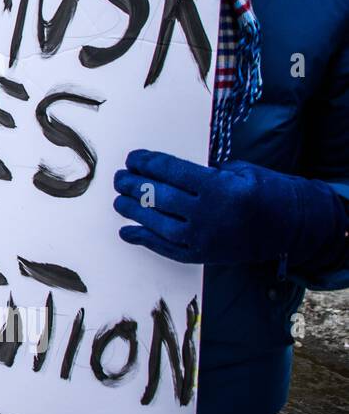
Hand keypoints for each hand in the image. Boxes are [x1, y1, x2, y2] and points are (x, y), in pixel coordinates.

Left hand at [113, 150, 346, 265]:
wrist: (293, 226)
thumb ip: (203, 173)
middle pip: (159, 197)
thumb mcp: (239, 171)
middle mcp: (208, 214)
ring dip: (133, 211)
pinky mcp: (202, 255)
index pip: (171, 172)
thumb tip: (164, 172)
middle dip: (134, 185)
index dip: (147, 163)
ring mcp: (203, 238)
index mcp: (218, 187)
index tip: (133, 158)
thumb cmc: (265, 191)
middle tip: (119, 178)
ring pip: (156, 223)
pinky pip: (165, 248)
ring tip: (119, 201)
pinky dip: (143, 239)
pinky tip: (126, 231)